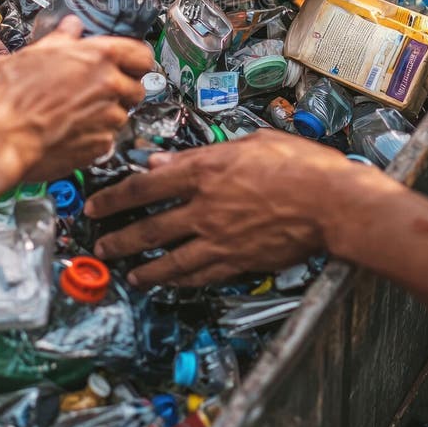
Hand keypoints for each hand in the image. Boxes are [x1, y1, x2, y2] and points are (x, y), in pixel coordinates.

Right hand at [0, 17, 152, 190]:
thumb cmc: (4, 97)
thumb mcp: (30, 54)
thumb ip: (60, 40)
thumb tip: (70, 28)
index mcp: (98, 56)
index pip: (142, 54)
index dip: (134, 58)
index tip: (127, 62)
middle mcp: (110, 86)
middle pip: (136, 86)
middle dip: (121, 88)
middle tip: (97, 88)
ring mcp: (107, 120)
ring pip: (122, 115)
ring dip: (106, 113)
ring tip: (74, 112)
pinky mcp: (99, 148)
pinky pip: (107, 139)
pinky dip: (93, 137)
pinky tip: (69, 131)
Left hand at [85, 130, 353, 286]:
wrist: (331, 201)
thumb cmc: (297, 164)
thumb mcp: (247, 143)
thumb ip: (200, 154)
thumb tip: (163, 159)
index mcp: (204, 171)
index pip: (145, 186)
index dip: (115, 197)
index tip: (95, 204)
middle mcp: (204, 207)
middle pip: (149, 227)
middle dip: (119, 238)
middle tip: (100, 245)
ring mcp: (219, 238)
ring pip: (170, 259)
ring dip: (143, 267)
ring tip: (127, 274)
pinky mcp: (238, 261)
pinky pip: (200, 275)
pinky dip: (180, 280)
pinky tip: (169, 283)